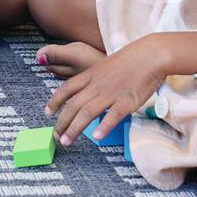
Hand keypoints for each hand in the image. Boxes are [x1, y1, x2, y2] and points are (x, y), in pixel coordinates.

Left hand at [44, 36, 166, 146]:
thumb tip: (85, 96)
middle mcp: (97, 85)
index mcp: (90, 75)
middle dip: (62, 122)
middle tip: (56, 136)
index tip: (47, 113)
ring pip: (88, 112)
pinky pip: (113, 115)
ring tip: (67, 141)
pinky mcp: (127, 101)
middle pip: (73, 105)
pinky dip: (103, 126)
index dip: (55, 101)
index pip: (66, 88)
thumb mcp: (104, 67)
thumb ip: (93, 81)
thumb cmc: (129, 61)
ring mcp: (111, 93)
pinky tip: (96, 136)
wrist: (149, 55)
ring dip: (75, 128)